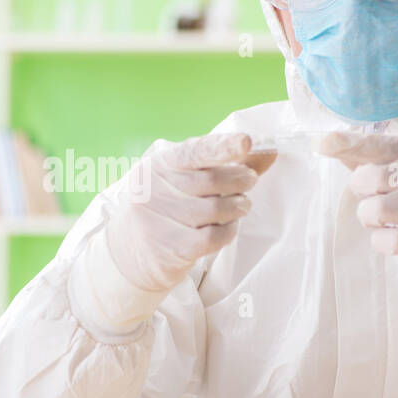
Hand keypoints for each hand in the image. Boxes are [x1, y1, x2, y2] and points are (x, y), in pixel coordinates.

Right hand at [107, 133, 267, 293]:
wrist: (128, 255)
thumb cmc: (166, 209)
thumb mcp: (183, 179)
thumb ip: (224, 164)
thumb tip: (269, 152)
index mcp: (158, 164)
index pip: (193, 152)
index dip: (221, 147)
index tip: (245, 142)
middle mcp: (154, 189)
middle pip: (212, 180)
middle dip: (241, 179)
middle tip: (249, 181)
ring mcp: (160, 219)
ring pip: (217, 209)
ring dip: (238, 207)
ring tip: (237, 206)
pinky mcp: (171, 248)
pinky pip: (215, 236)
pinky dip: (229, 231)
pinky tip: (224, 228)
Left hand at [320, 132, 397, 305]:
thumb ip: (392, 165)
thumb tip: (342, 150)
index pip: (383, 144)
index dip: (348, 143)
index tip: (322, 141)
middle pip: (368, 177)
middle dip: (364, 193)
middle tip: (383, 202)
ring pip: (372, 210)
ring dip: (374, 221)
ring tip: (394, 223)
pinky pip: (383, 240)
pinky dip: (383, 243)